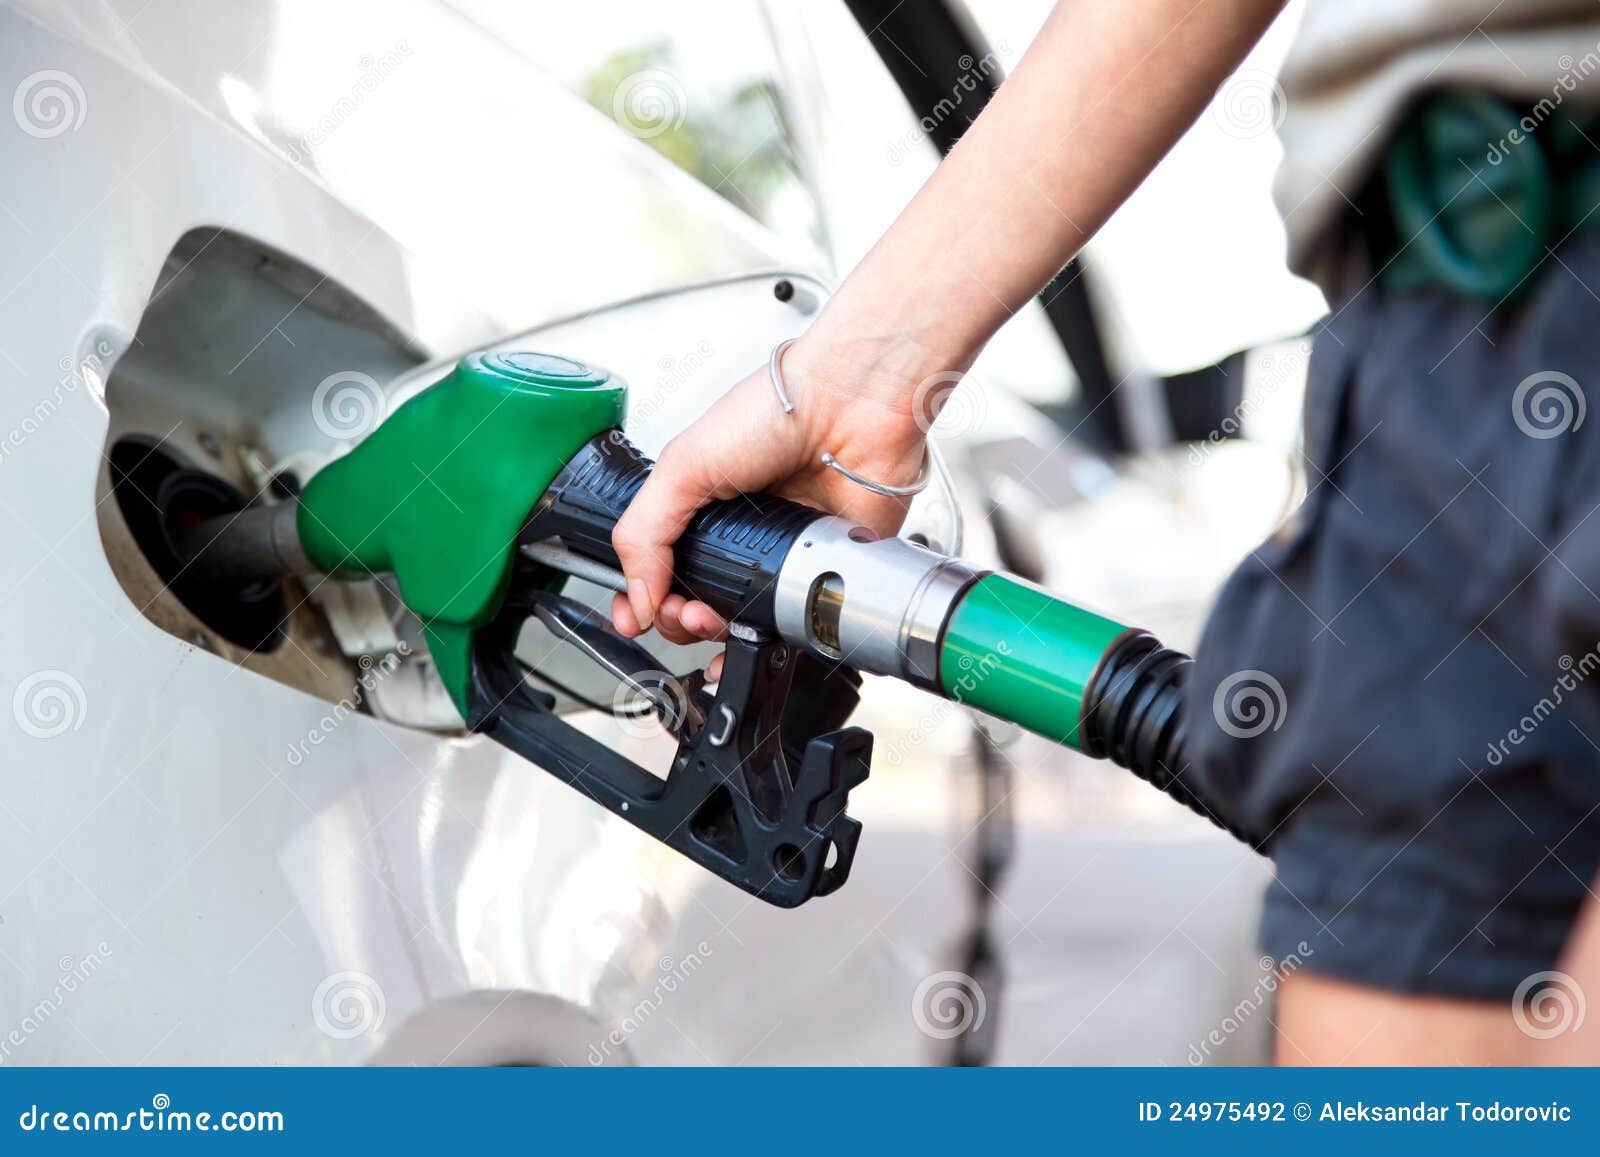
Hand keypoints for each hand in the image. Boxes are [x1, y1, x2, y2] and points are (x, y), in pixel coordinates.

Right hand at [610, 332, 940, 643]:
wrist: (849, 409)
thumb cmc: (776, 411)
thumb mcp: (684, 465)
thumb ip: (646, 532)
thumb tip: (636, 598)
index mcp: (699, 508)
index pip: (655, 568)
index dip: (638, 598)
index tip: (631, 616)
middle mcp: (738, 536)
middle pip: (691, 603)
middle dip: (676, 618)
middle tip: (682, 610)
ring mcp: (779, 558)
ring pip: (737, 622)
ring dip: (714, 634)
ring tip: (711, 618)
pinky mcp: (819, 573)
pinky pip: (790, 626)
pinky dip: (767, 646)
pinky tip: (750, 644)